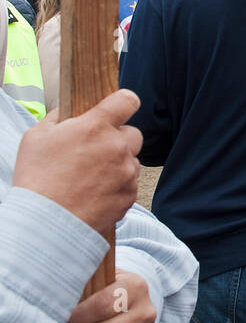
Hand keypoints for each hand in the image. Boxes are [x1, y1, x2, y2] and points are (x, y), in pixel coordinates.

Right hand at [12, 89, 141, 235]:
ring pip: (132, 161)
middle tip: (96, 151)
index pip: (127, 100)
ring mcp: (126, 172)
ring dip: (119, 165)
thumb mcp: (36, 137)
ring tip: (91, 178)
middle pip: (133, 134)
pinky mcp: (130, 196)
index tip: (120, 107)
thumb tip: (65, 113)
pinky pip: (130, 185)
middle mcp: (117, 147)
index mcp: (96, 126)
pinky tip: (95, 193)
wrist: (46, 222)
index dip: (124, 102)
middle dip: (119, 139)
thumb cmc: (37, 179)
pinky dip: (118, 187)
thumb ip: (57, 118)